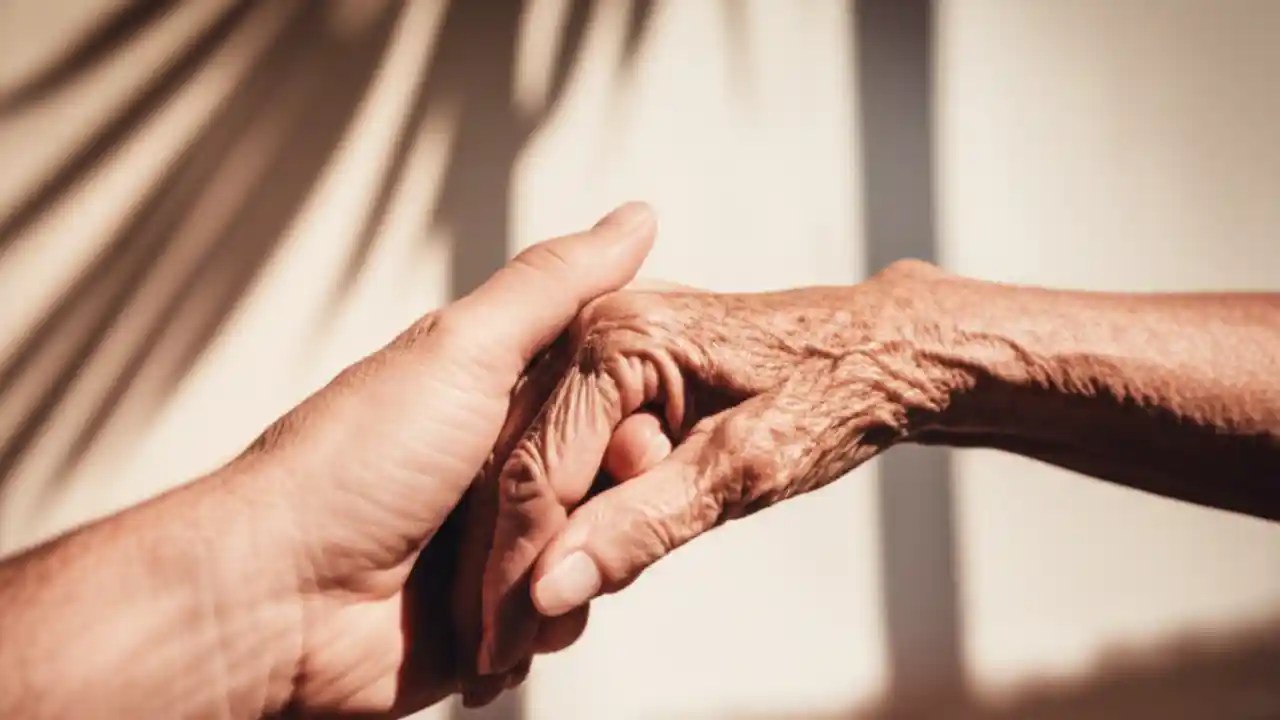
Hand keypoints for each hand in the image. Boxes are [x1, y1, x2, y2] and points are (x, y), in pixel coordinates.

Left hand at [235, 203, 654, 715]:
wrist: (277, 605)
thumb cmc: (352, 468)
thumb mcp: (462, 351)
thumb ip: (552, 287)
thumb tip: (637, 216)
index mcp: (495, 392)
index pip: (611, 396)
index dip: (635, 424)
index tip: (636, 443)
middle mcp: (501, 463)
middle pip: (612, 480)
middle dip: (611, 506)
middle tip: (579, 518)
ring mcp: (497, 542)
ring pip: (598, 552)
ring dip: (575, 572)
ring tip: (523, 582)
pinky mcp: (492, 616)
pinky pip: (561, 616)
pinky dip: (545, 624)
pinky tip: (508, 626)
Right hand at [478, 261, 955, 670]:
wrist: (884, 351)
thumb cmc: (834, 395)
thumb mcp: (744, 470)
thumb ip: (643, 526)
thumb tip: (552, 587)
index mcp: (617, 337)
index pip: (536, 470)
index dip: (513, 567)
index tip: (502, 646)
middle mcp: (592, 326)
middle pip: (520, 465)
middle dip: (513, 563)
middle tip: (510, 654)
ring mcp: (600, 343)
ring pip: (535, 461)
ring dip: (537, 546)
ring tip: (535, 630)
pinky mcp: (615, 369)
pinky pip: (567, 449)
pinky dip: (569, 515)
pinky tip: (576, 569)